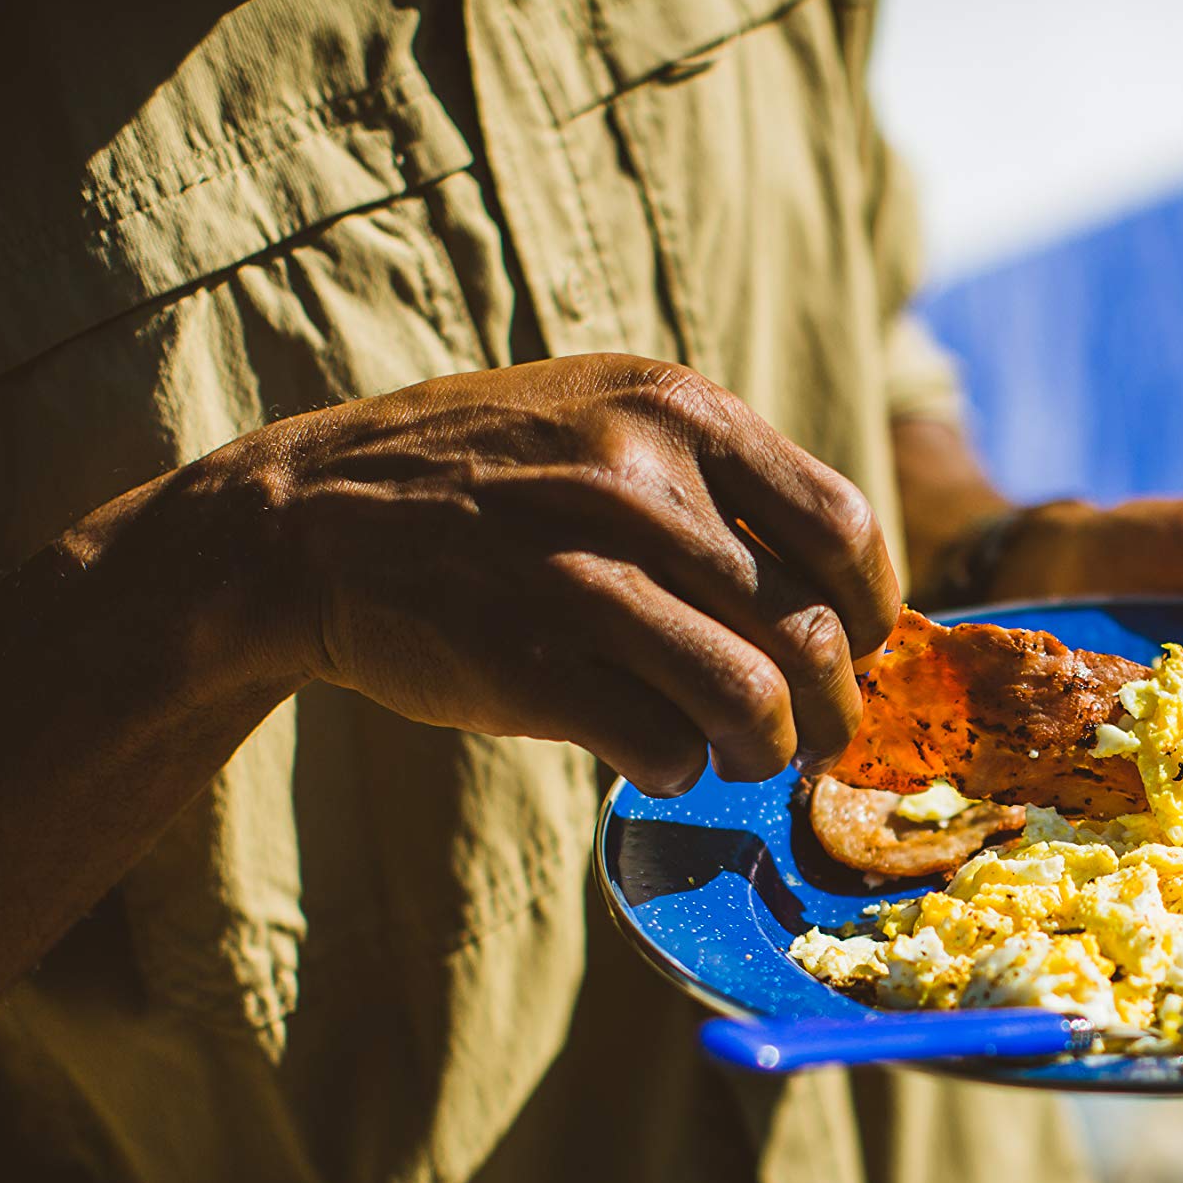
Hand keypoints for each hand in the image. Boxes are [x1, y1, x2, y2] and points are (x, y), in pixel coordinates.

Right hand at [220, 354, 897, 794]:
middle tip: (815, 735)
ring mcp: (579, 574)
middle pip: (813, 632)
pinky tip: (658, 757)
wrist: (309, 519)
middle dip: (833, 710)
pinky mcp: (527, 663)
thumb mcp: (606, 417)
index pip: (845, 528)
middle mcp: (640, 483)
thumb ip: (721, 478)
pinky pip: (664, 746)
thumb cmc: (485, 479)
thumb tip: (845, 596)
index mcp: (679, 412)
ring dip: (769, 752)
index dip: (872, 613)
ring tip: (748, 757)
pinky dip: (680, 770)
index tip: (856, 649)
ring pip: (753, 700)